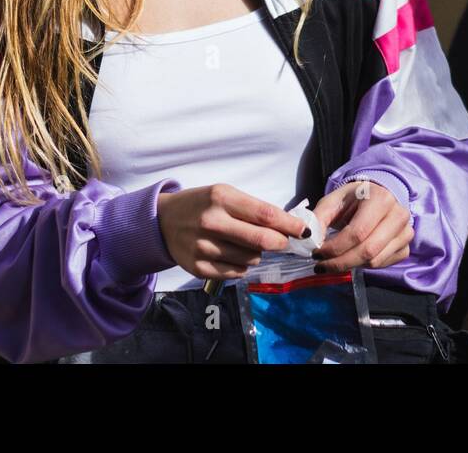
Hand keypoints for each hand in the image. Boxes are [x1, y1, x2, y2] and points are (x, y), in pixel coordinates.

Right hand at [156, 184, 310, 281]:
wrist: (162, 221)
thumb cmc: (201, 205)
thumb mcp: (225, 195)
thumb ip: (253, 210)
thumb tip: (288, 227)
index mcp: (221, 198)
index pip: (265, 214)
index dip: (289, 225)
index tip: (304, 231)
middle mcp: (211, 222)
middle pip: (261, 241)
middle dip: (280, 243)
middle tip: (284, 243)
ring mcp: (203, 247)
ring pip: (251, 259)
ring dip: (257, 254)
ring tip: (245, 244)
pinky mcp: (197, 267)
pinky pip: (235, 272)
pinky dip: (242, 265)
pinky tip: (233, 255)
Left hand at [310, 180, 413, 272]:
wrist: (380, 195)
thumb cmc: (356, 198)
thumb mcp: (334, 200)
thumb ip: (319, 217)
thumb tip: (310, 238)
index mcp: (380, 199)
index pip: (357, 233)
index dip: (335, 248)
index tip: (316, 253)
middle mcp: (398, 215)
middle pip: (367, 250)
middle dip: (340, 263)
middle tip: (321, 265)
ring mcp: (405, 233)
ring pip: (375, 261)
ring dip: (349, 266)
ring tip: (333, 262)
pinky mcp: (405, 247)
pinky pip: (382, 264)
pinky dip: (363, 266)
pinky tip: (352, 257)